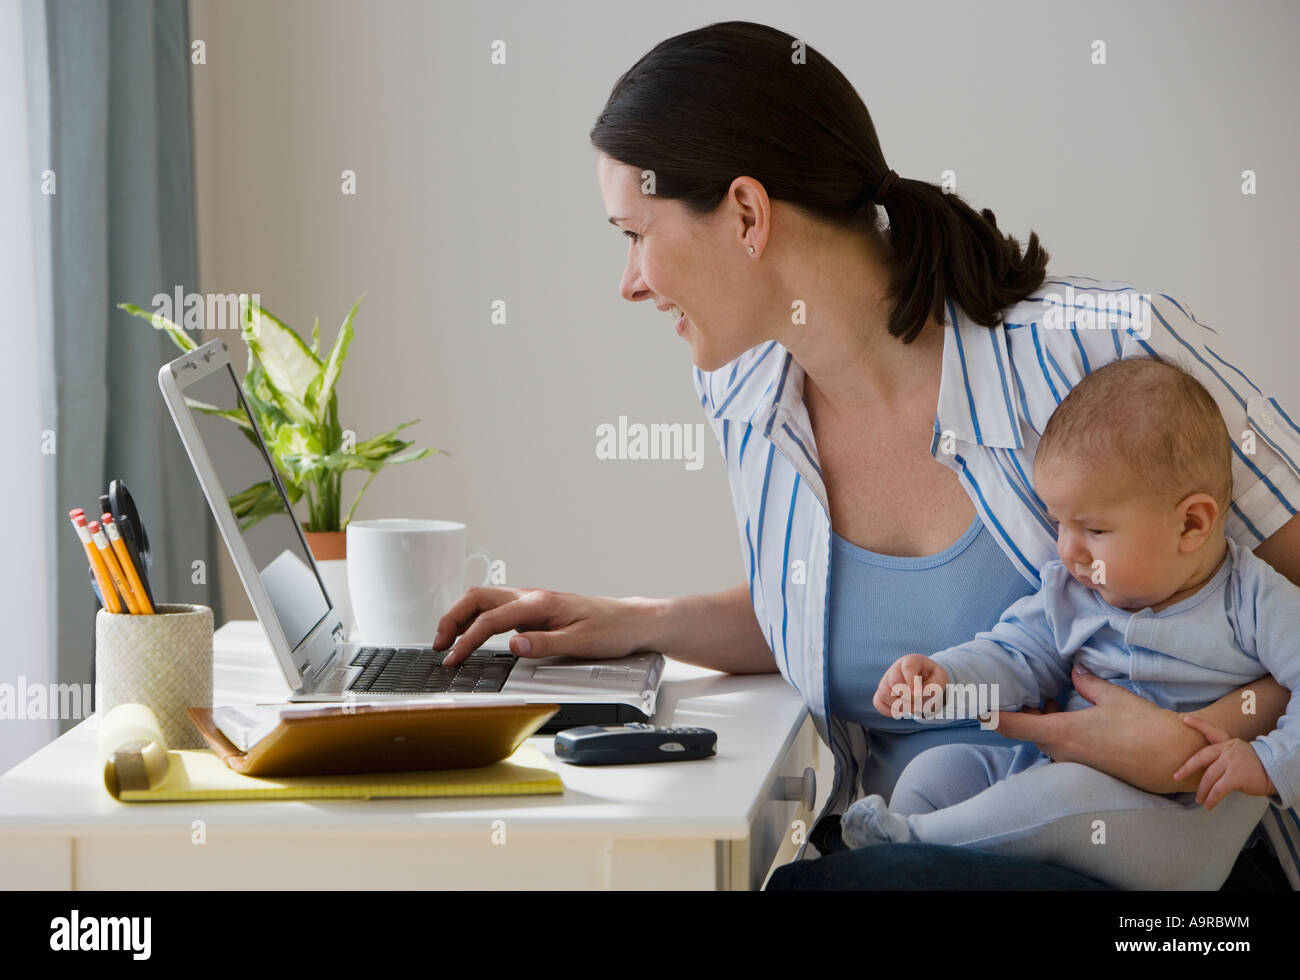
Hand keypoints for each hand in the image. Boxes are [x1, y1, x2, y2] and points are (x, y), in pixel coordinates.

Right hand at [433, 586, 651, 667]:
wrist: (631, 622)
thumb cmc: (611, 629)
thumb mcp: (580, 642)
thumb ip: (545, 644)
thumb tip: (513, 646)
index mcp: (539, 603)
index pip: (491, 620)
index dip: (467, 640)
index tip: (453, 658)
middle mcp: (531, 597)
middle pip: (477, 598)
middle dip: (451, 618)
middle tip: (438, 644)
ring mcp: (531, 602)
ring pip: (484, 601)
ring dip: (461, 617)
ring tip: (446, 640)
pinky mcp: (534, 611)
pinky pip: (496, 610)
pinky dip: (477, 620)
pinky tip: (472, 635)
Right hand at [873, 655, 949, 718]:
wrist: (925, 681)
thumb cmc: (933, 679)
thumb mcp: (940, 680)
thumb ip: (933, 686)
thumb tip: (917, 695)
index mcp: (911, 661)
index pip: (907, 668)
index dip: (912, 682)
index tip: (918, 694)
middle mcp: (895, 668)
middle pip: (893, 682)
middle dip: (907, 697)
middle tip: (918, 704)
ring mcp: (886, 680)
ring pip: (884, 693)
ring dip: (899, 705)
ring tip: (912, 708)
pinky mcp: (881, 692)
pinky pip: (878, 703)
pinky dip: (889, 710)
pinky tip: (901, 710)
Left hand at [990, 664, 1209, 793]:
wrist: (1175, 760)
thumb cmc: (1145, 728)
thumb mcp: (1114, 698)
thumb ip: (1088, 683)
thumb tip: (1075, 671)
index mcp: (1062, 734)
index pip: (1013, 726)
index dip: (991, 716)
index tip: (974, 706)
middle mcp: (1062, 752)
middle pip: (1027, 731)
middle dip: (1020, 712)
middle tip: (1020, 689)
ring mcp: (1074, 762)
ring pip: (1044, 739)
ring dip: (1041, 720)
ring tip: (1049, 697)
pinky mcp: (1087, 767)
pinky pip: (1060, 747)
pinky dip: (1056, 729)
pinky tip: (1068, 713)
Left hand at [1172, 716, 1276, 807]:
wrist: (1274, 773)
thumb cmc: (1253, 765)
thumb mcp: (1237, 754)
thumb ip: (1222, 756)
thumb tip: (1203, 770)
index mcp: (1227, 743)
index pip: (1211, 731)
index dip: (1198, 725)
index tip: (1185, 720)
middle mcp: (1227, 750)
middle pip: (1201, 758)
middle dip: (1186, 768)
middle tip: (1176, 777)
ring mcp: (1232, 762)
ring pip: (1209, 777)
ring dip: (1202, 790)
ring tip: (1198, 799)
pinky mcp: (1237, 776)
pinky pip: (1219, 789)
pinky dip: (1212, 798)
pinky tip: (1208, 805)